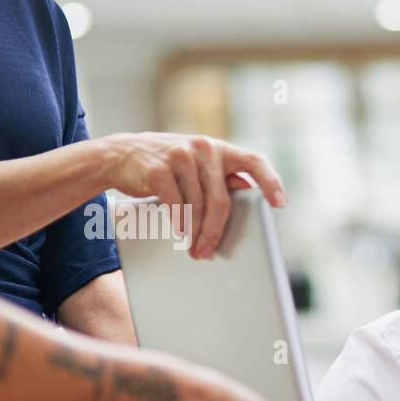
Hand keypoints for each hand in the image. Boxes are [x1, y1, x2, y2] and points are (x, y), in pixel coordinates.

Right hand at [99, 132, 285, 258]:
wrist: (120, 154)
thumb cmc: (167, 166)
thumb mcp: (196, 165)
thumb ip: (219, 175)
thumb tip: (249, 190)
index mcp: (218, 148)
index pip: (253, 160)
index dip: (270, 181)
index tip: (280, 203)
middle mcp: (203, 148)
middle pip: (222, 201)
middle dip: (217, 232)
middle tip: (210, 252)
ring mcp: (181, 156)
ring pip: (198, 207)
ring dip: (197, 234)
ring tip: (195, 250)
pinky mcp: (159, 168)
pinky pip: (176, 205)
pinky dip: (180, 225)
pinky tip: (182, 236)